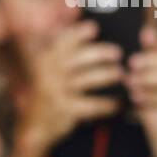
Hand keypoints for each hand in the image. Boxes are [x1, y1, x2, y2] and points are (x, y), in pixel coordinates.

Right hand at [17, 20, 122, 151]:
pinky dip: (108, 104)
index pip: (62, 41)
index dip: (78, 33)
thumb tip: (85, 32)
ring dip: (108, 75)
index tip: (94, 28)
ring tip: (121, 75)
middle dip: (100, 53)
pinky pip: (92, 104)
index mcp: (44, 61)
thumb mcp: (49, 74)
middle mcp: (48, 74)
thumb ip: (62, 56)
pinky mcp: (65, 110)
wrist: (35, 128)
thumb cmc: (49, 96)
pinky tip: (119, 104)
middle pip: (78, 57)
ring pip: (88, 79)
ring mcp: (56, 92)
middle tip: (118, 53)